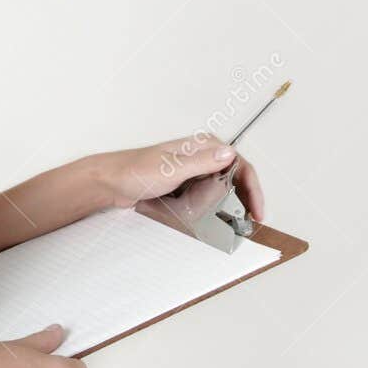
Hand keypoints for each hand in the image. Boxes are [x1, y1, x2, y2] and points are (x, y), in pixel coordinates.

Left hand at [91, 134, 266, 222]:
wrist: (111, 183)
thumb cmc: (135, 171)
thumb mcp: (172, 168)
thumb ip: (201, 161)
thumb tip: (228, 154)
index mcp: (202, 145)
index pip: (239, 163)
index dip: (253, 187)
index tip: (256, 210)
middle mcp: (200, 155)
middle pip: (235, 176)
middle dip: (246, 197)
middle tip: (252, 220)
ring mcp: (193, 170)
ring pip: (223, 186)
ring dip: (233, 203)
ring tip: (239, 222)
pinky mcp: (185, 184)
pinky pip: (208, 195)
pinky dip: (216, 207)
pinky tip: (218, 219)